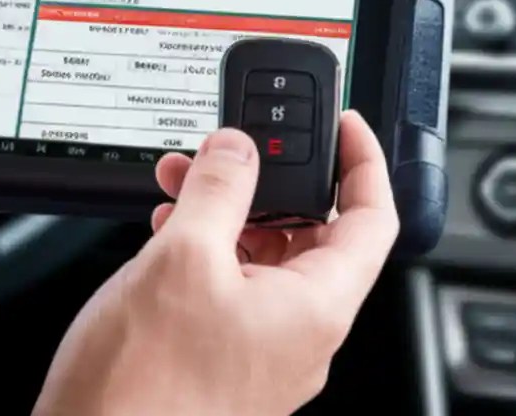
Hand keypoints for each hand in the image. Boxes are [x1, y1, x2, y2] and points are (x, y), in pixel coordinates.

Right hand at [34, 111, 399, 415]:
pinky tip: (169, 232)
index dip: (365, 163)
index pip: (374, 218)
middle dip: (272, 184)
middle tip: (238, 150)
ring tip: (184, 184)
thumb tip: (238, 149)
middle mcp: (301, 334)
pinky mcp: (224, 366)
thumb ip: (218, 192)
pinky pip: (234, 292)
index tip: (346, 126)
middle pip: (315, 236)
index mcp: (318, 307)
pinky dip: (209, 253)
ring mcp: (264, 354)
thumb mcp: (181, 260)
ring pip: (266, 261)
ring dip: (231, 215)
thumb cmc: (141, 394)